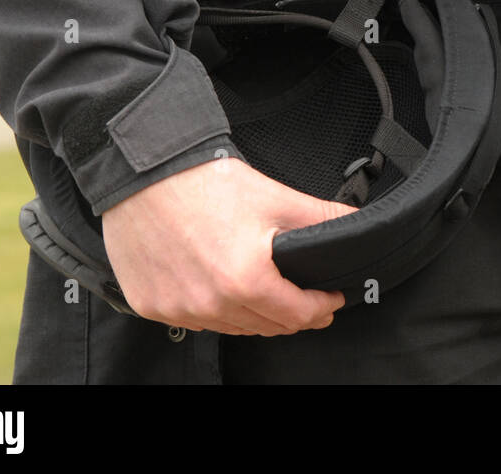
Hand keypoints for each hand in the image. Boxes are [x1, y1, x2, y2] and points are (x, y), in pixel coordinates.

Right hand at [102, 156, 353, 334]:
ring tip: (268, 294)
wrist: (143, 173)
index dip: (322, 307)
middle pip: (266, 326)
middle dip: (292, 313)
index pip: (297, 314)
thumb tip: (356, 224)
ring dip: (254, 315)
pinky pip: (195, 320)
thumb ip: (320, 218)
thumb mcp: (273, 198)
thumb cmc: (205, 182)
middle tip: (306, 299)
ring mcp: (177, 309)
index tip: (332, 299)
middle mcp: (209, 304)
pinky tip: (224, 291)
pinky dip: (215, 311)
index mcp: (245, 282)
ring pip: (231, 327)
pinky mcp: (151, 305)